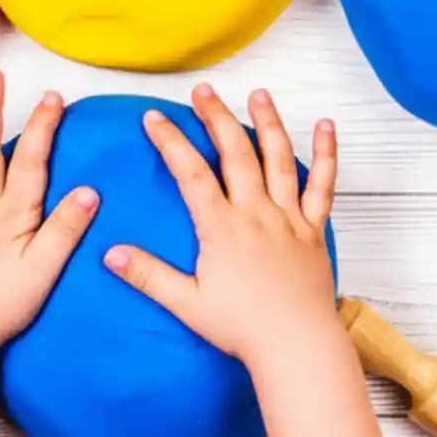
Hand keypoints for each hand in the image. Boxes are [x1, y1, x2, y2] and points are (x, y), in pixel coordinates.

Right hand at [104, 84, 338, 364]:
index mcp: (222, 228)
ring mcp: (288, 218)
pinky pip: (322, 185)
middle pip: (235, 153)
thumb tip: (110, 253)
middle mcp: (256, 213)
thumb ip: (148, 275)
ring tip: (257, 94)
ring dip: (267, 122)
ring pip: (277, 159)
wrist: (296, 344)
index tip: (154, 118)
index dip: (171, 141)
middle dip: (216, 118)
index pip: (191, 173)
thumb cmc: (242, 328)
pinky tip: (326, 127)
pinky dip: (326, 154)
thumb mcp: (187, 303)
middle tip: (203, 92)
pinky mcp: (313, 229)